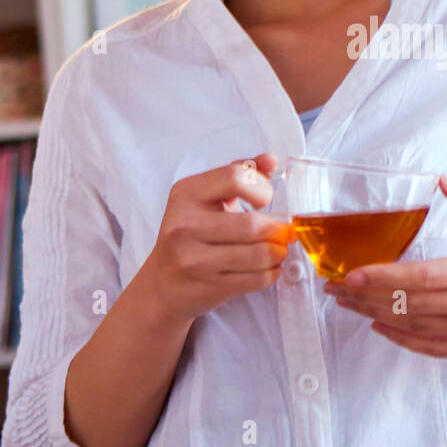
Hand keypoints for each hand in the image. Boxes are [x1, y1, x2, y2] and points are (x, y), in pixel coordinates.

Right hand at [142, 153, 295, 326]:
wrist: (161, 284)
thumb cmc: (189, 234)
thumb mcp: (204, 198)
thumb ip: (238, 174)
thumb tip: (271, 160)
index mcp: (186, 194)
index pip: (236, 177)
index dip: (261, 188)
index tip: (264, 200)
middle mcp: (184, 224)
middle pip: (251, 223)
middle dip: (277, 229)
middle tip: (284, 232)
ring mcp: (193, 259)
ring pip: (258, 254)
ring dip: (278, 252)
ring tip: (278, 250)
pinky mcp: (206, 286)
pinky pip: (255, 280)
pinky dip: (272, 273)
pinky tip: (270, 268)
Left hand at [322, 176, 446, 357]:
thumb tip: (442, 181)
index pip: (421, 280)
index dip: (381, 279)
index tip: (349, 275)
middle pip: (410, 306)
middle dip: (366, 297)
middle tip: (332, 289)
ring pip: (417, 329)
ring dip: (377, 316)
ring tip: (347, 305)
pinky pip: (435, 348)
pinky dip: (404, 339)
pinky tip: (382, 326)